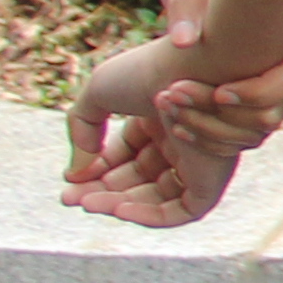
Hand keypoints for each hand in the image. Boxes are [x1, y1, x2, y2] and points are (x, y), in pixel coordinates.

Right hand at [63, 30, 282, 229]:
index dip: (95, 170)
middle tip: (69, 199)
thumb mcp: (99, 93)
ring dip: (117, 206)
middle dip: (100, 192)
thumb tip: (78, 171)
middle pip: (136, 180)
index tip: (69, 179)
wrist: (195, 66)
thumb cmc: (149, 72)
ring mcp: (198, 161)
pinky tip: (118, 208)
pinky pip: (182, 211)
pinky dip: (149, 215)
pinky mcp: (213, 179)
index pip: (124, 156)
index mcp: (160, 119)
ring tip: (86, 203)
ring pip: (155, 198)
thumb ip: (82, 129)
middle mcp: (181, 142)